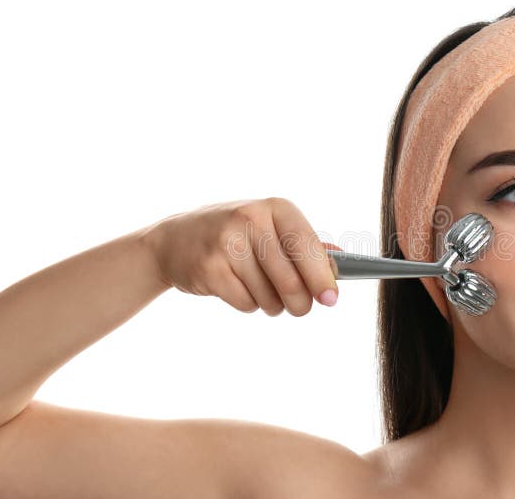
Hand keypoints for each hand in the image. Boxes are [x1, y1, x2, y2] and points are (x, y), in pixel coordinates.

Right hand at [142, 198, 340, 315]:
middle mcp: (251, 220)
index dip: (321, 276)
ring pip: (270, 298)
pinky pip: (246, 304)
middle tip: (300, 307)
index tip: (331, 299)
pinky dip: (249, 304)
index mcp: (275, 207)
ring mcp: (227, 243)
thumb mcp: (271, 228)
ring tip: (260, 288)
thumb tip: (341, 260)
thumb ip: (306, 244)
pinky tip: (237, 287)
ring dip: (272, 304)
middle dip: (300, 303)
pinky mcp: (209, 268)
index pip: (307, 245)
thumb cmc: (237, 235)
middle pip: (290, 280)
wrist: (174, 240)